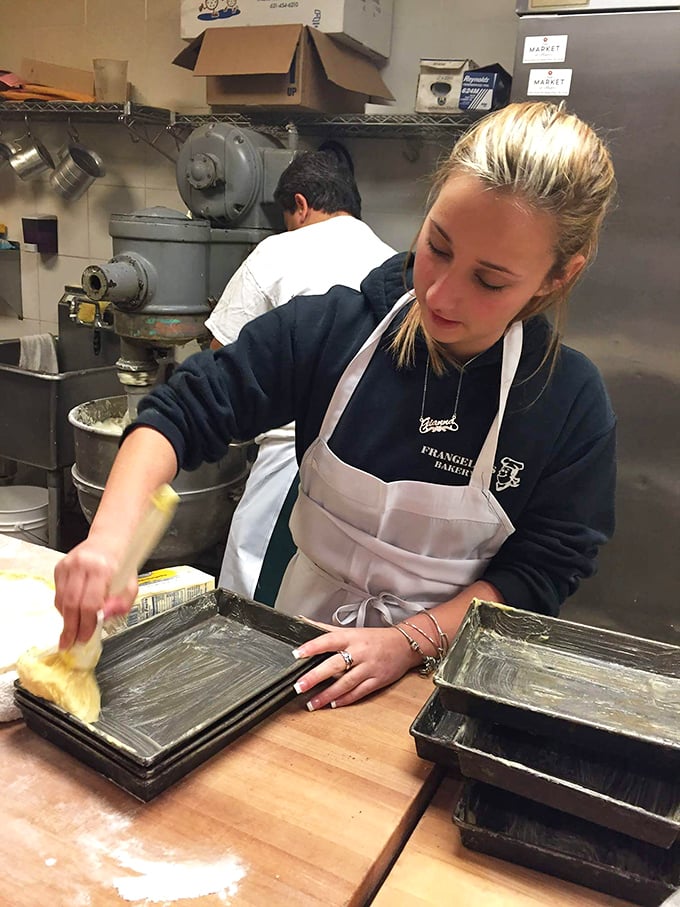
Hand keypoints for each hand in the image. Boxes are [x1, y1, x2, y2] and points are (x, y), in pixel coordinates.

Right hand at [54, 539, 137, 649]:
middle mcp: (82, 565)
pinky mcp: (59, 567)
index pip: (90, 604)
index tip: (85, 638)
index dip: (86, 625)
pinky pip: (58, 593)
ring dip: (66, 619)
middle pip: (71, 604)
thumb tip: (105, 618)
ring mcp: (68, 565)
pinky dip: (63, 607)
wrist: (109, 540)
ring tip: (71, 632)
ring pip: (61, 600)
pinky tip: (71, 613)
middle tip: (70, 643)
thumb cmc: (121, 562)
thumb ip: (122, 603)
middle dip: (71, 628)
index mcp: (102, 569)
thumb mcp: (131, 584)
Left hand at [291, 624, 422, 709]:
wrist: (405, 645)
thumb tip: (304, 623)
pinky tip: (333, 704)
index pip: (329, 640)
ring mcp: (369, 668)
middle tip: (299, 685)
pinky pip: (359, 692)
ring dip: (327, 694)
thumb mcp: (352, 630)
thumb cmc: (376, 638)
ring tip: (312, 703)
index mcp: (352, 637)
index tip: (297, 654)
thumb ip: (327, 629)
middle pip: (334, 665)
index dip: (312, 646)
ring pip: (345, 683)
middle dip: (315, 676)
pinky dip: (345, 699)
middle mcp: (360, 652)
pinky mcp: (377, 681)